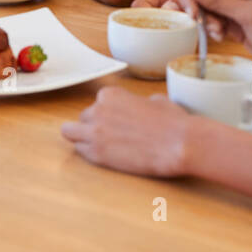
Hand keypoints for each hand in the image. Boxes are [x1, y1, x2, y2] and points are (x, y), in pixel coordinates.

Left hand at [61, 87, 198, 177]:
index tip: (119, 123)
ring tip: (100, 147)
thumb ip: (140, 102)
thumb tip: (145, 106)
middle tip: (113, 138)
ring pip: (70, 132)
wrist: (180, 144)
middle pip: (84, 118)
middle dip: (95, 127)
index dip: (108, 115)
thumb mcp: (156, 101)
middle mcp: (97, 110)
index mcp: (110, 94)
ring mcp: (94, 132)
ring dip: (82, 138)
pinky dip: (89, 154)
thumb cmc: (173, 122)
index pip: (98, 104)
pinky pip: (80, 151)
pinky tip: (106, 157)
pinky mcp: (97, 154)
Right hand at [173, 0, 251, 64]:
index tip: (192, 12)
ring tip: (216, 33)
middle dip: (197, 7)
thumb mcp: (249, 16)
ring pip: (205, 6)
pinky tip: (219, 37)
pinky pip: (212, 19)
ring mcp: (235, 8)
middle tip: (200, 23)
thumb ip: (219, 0)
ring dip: (204, 19)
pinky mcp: (233, 23)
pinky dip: (210, 28)